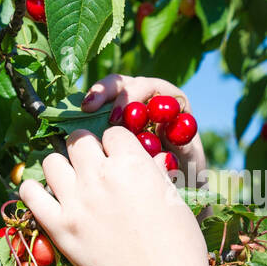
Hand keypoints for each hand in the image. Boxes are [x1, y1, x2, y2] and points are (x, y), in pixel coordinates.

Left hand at [18, 126, 210, 265]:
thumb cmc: (180, 247)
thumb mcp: (174, 200)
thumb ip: (154, 174)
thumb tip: (150, 158)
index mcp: (132, 165)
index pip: (113, 133)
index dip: (116, 145)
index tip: (119, 159)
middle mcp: (100, 177)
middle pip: (79, 141)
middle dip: (87, 149)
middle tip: (93, 168)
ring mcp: (76, 202)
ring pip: (51, 161)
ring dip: (61, 167)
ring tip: (71, 182)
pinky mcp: (59, 228)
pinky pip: (30, 193)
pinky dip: (34, 191)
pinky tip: (46, 196)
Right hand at [81, 73, 207, 180]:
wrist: (178, 182)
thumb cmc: (186, 171)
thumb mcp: (190, 161)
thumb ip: (184, 145)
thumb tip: (166, 130)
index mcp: (173, 101)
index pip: (151, 87)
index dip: (133, 98)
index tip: (119, 118)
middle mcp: (152, 98)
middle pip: (128, 83)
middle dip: (109, 91)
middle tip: (92, 107)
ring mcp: (133, 105)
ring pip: (111, 89)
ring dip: (96, 95)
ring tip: (84, 108)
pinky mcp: (116, 115)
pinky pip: (102, 106)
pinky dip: (90, 110)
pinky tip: (77, 118)